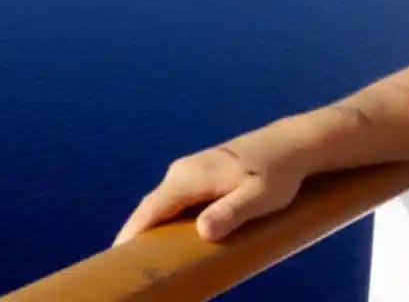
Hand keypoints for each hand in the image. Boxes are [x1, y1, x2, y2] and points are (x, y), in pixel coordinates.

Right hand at [113, 124, 309, 245]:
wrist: (290, 144)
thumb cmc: (277, 173)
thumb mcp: (259, 197)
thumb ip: (231, 213)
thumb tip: (203, 232)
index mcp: (190, 177)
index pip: (152, 208)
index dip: (133, 232)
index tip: (118, 254)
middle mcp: (181, 172)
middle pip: (151, 207)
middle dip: (136, 233)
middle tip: (127, 263)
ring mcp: (188, 171)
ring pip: (162, 203)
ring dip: (150, 226)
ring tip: (143, 255)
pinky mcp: (198, 173)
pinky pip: (173, 199)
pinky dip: (164, 218)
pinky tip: (168, 235)